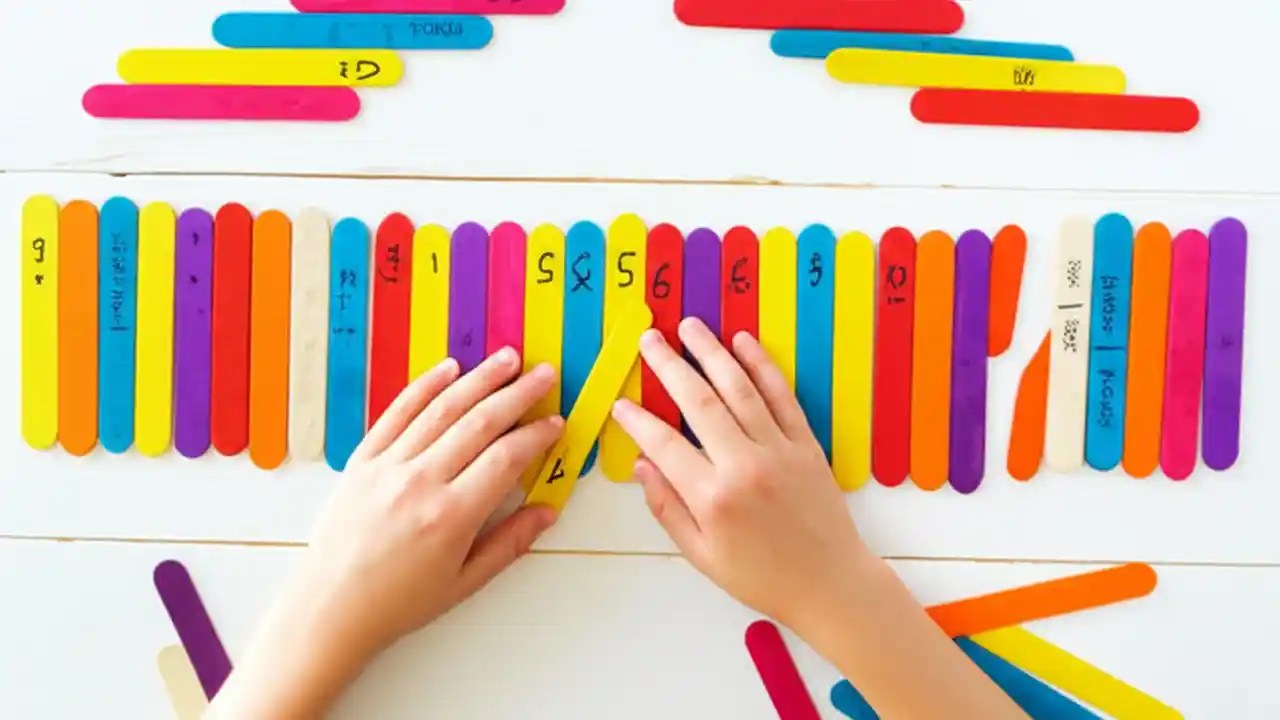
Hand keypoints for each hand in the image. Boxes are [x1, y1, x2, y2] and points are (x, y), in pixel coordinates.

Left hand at [208, 349, 562, 718]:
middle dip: (518, 394)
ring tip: (507, 360)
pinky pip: (397, 413)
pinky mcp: (363, 460)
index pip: (507, 458)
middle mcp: (421, 483)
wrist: (331, 607)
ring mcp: (389, 467)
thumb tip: (547, 513)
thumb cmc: (397, 602)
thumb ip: (509, 543)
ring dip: (479, 379)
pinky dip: (424, 387)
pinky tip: (448, 369)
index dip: (536, 436)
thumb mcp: (464, 582)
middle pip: (480, 423)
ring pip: (442, 409)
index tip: (554, 423)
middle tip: (544, 374)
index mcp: (452, 516)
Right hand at [610, 319, 872, 630]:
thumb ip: (668, 508)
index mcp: (713, 498)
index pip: (664, 444)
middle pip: (698, 402)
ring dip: (712, 353)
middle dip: (670, 366)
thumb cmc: (763, 577)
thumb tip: (642, 466)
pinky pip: (781, 396)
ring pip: (739, 389)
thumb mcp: (702, 555)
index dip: (638, 421)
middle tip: (650, 339)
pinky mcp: (806, 445)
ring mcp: (779, 451)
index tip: (621, 403)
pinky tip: (743, 343)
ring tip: (690, 327)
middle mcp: (744, 466)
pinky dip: (762, 366)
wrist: (830, 584)